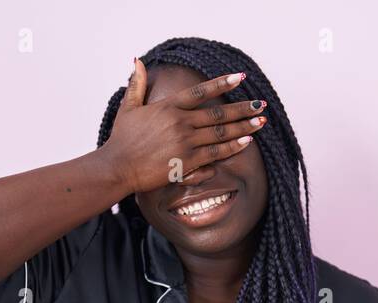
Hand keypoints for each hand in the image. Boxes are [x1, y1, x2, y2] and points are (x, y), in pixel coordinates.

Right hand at [102, 58, 267, 194]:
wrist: (117, 167)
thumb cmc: (121, 139)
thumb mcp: (128, 108)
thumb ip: (137, 85)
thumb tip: (137, 61)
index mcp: (168, 107)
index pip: (200, 92)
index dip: (222, 83)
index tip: (240, 78)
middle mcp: (180, 122)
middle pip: (218, 113)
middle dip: (242, 109)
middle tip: (260, 105)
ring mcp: (185, 143)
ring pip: (220, 134)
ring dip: (243, 128)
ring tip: (260, 122)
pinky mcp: (186, 162)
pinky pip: (214, 155)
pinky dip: (231, 149)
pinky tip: (246, 143)